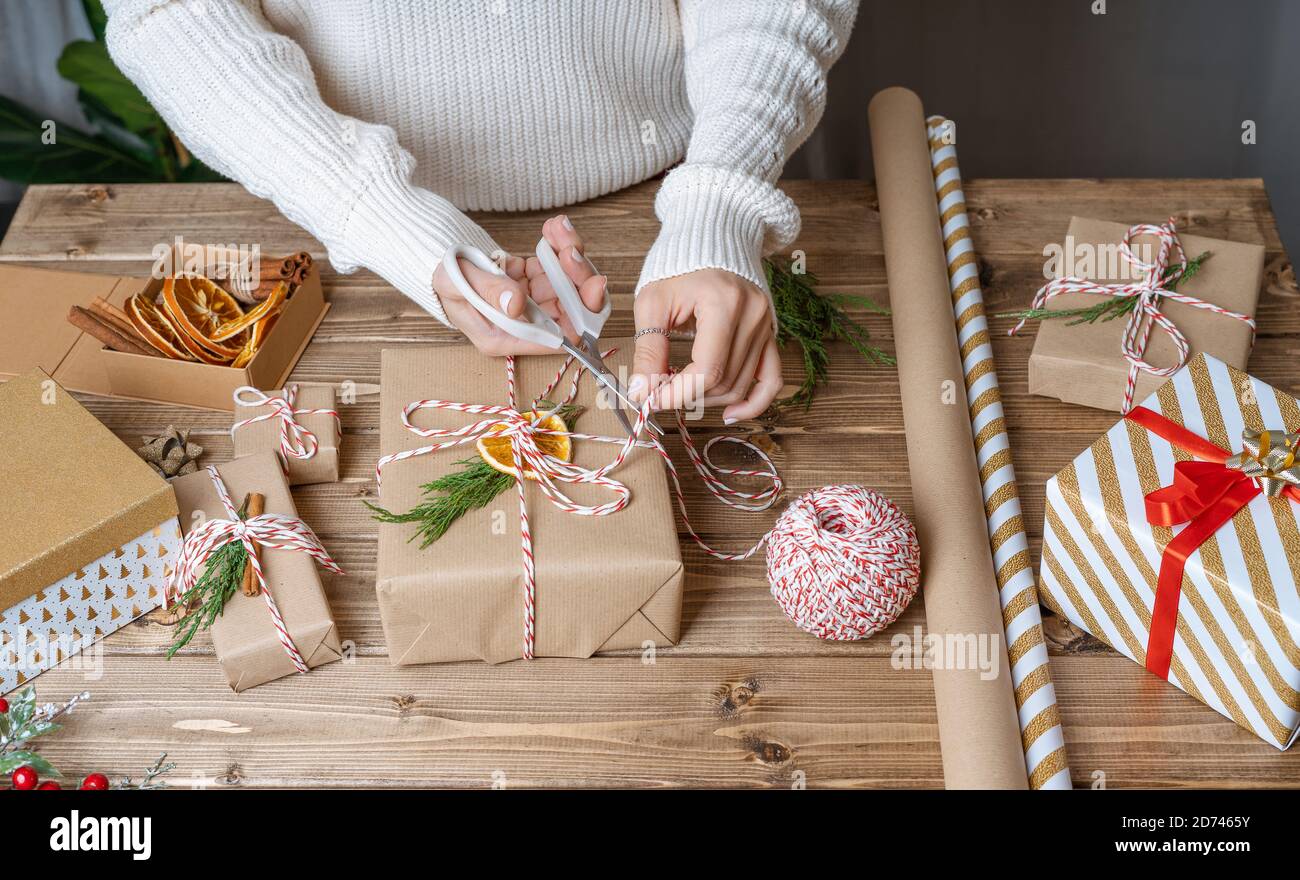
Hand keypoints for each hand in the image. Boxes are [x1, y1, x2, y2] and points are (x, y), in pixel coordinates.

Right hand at [434, 216, 605, 355]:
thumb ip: (487, 292)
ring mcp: (535, 303)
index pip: (555, 339)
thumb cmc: (445, 282)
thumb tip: (517, 304)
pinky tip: (553, 227)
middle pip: (572, 312)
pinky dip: (561, 245)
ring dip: (572, 255)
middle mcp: (526, 325)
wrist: (442, 265)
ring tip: (559, 229)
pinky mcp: (537, 281)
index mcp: (505, 338)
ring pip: (571, 286)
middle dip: (581, 280)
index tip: (591, 287)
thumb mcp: (456, 285)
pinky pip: (559, 266)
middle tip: (572, 251)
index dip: (580, 318)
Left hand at [631, 270, 780, 423]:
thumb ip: (649, 349)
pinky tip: (729, 413)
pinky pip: (771, 380)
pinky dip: (753, 402)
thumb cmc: (679, 264)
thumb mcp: (652, 302)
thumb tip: (642, 392)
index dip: (676, 393)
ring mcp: (766, 327)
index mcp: (724, 304)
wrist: (710, 238)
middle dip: (687, 396)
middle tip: (658, 393)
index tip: (650, 400)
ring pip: (740, 386)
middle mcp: (753, 316)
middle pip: (723, 382)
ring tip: (681, 391)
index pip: (707, 369)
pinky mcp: (770, 335)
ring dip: (707, 399)